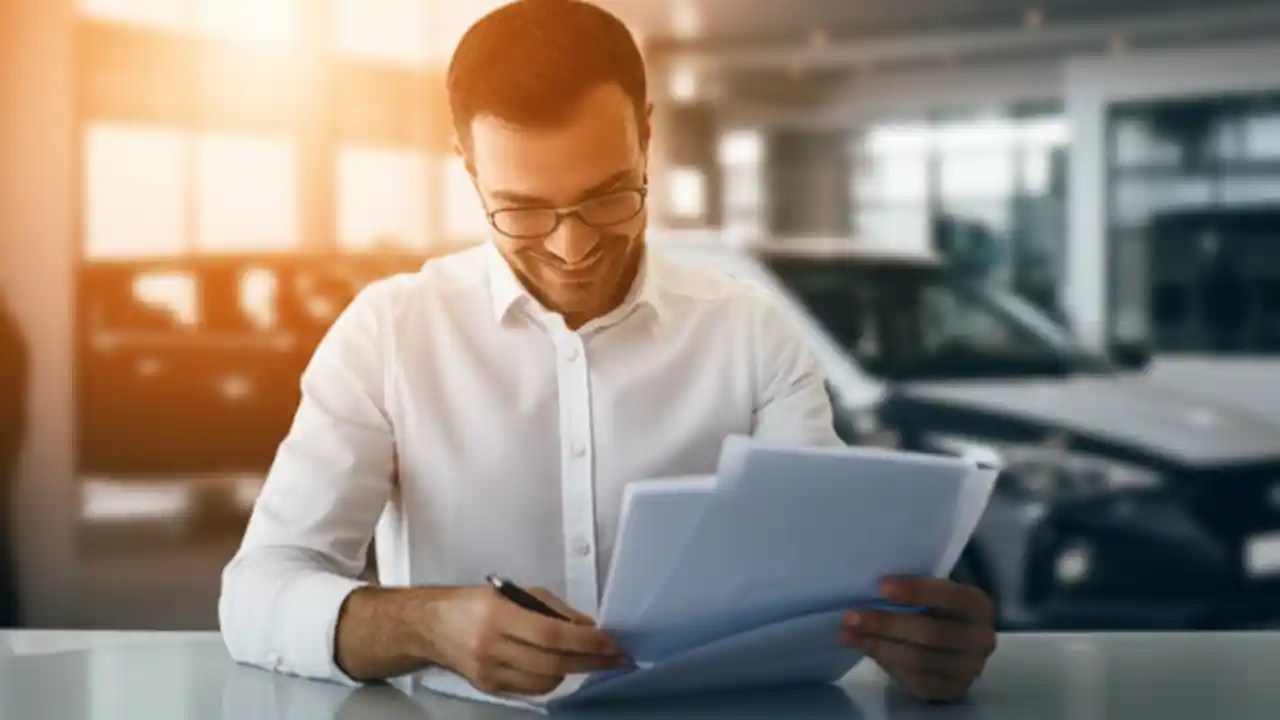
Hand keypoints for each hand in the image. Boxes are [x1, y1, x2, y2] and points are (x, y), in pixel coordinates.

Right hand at [428, 585, 629, 695]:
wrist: (431, 626)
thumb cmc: (477, 602)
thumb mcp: (514, 592)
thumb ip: (552, 609)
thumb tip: (588, 628)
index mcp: (498, 616)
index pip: (551, 634)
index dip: (586, 641)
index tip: (613, 643)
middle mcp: (492, 647)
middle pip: (552, 663)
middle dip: (591, 662)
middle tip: (617, 658)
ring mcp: (489, 673)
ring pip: (545, 682)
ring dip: (572, 670)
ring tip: (586, 658)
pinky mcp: (488, 688)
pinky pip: (531, 690)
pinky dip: (550, 679)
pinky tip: (558, 666)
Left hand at [840, 577, 996, 702]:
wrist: (956, 647)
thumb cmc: (937, 609)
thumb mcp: (933, 593)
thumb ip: (912, 591)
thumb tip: (869, 590)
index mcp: (978, 606)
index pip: (950, 596)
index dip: (916, 591)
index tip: (881, 586)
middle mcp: (981, 639)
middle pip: (930, 633)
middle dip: (886, 624)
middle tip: (851, 616)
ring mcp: (969, 668)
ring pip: (919, 660)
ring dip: (878, 646)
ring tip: (847, 634)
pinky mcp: (951, 689)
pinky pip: (914, 680)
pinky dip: (886, 664)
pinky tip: (866, 648)